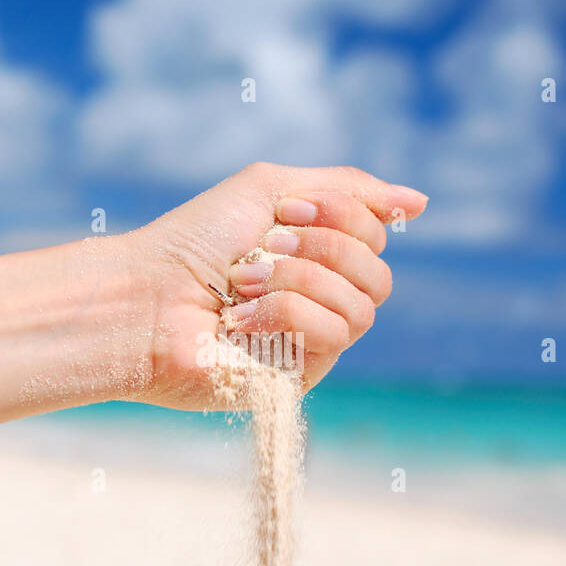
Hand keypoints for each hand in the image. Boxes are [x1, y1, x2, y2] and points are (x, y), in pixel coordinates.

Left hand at [121, 162, 426, 409]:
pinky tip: (239, 319)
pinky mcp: (297, 377)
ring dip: (296, 280)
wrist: (144, 296)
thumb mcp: (270, 188)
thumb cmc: (194, 242)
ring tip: (241, 283)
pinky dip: (285, 313)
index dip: (340, 215)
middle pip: (379, 274)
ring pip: (362, 307)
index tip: (284, 210)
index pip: (377, 236)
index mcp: (318, 256)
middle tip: (265, 246)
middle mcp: (322, 300)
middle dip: (321, 248)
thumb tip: (420, 202)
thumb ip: (348, 189)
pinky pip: (334, 335)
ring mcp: (312, 343)